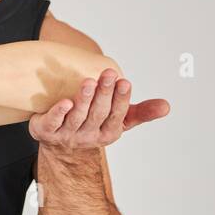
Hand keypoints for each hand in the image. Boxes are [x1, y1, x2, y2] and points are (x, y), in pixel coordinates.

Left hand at [30, 70, 169, 148]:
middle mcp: (88, 137)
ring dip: (85, 99)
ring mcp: (67, 135)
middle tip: (109, 73)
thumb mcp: (118, 120)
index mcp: (108, 134)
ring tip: (90, 81)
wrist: (58, 141)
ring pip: (77, 117)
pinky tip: (66, 101)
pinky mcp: (46, 131)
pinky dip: (59, 112)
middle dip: (105, 93)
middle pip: (98, 114)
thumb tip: (167, 106)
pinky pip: (53, 122)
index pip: (116, 116)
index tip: (125, 82)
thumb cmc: (93, 124)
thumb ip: (141, 112)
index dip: (121, 100)